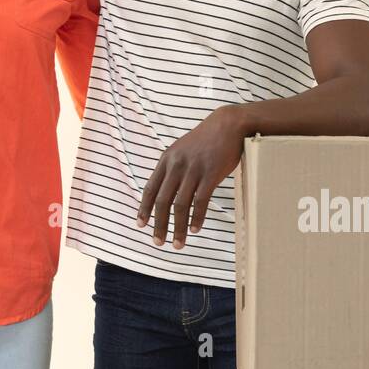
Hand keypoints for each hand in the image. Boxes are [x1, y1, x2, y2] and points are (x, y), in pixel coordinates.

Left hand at [136, 105, 246, 248]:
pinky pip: (200, 201)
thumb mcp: (182, 150)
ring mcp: (193, 170)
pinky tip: (195, 229)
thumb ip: (172, 168)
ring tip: (178, 244)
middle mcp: (176, 165)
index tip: (141, 225)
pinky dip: (196, 218)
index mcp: (166, 159)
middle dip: (159, 225)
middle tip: (158, 242)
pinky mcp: (210, 174)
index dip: (144, 209)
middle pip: (162, 201)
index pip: (150, 188)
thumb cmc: (205, 140)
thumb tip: (165, 191)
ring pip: (180, 205)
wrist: (228, 125)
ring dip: (178, 227)